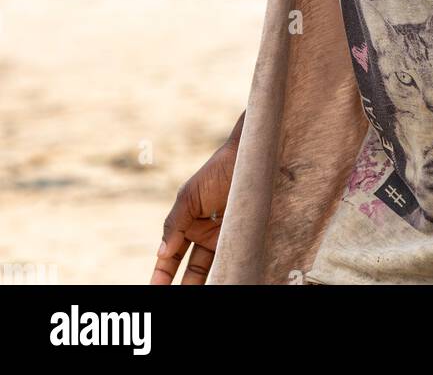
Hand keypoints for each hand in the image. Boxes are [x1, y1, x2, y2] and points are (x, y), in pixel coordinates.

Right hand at [150, 139, 238, 284]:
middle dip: (183, 287)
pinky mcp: (244, 238)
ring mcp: (224, 238)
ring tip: (196, 298)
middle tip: (173, 301)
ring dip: (204, 285)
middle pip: (191, 270)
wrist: (249, 157)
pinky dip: (228, 273)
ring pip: (212, 270)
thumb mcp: (189, 196)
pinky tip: (225, 282)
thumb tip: (161, 253)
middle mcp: (205, 234)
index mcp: (187, 224)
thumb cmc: (216, 172)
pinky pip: (233, 261)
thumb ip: (174, 224)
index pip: (171, 257)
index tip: (155, 290)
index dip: (162, 275)